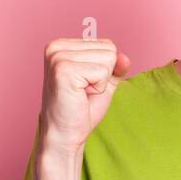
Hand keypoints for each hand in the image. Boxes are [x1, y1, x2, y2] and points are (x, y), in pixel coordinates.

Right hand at [40, 38, 129, 153]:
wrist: (64, 135)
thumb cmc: (79, 110)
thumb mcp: (103, 82)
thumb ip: (115, 66)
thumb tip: (124, 58)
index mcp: (61, 46)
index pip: (106, 44)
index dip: (104, 69)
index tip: (85, 84)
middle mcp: (56, 47)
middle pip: (109, 49)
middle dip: (102, 75)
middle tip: (82, 92)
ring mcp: (58, 58)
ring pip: (108, 59)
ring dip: (100, 82)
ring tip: (81, 94)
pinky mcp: (63, 70)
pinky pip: (102, 72)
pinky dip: (98, 88)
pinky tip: (80, 96)